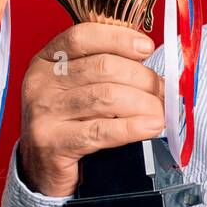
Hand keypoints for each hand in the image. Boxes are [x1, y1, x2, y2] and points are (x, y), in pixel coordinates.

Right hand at [17, 23, 163, 196]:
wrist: (41, 169)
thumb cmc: (69, 123)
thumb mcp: (78, 89)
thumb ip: (105, 70)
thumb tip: (150, 61)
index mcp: (47, 61)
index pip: (82, 36)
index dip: (118, 38)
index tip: (147, 47)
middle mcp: (41, 83)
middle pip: (103, 67)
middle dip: (143, 78)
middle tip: (164, 92)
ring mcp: (44, 113)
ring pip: (106, 97)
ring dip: (143, 103)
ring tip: (162, 112)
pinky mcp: (53, 143)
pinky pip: (101, 131)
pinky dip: (132, 128)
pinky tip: (151, 127)